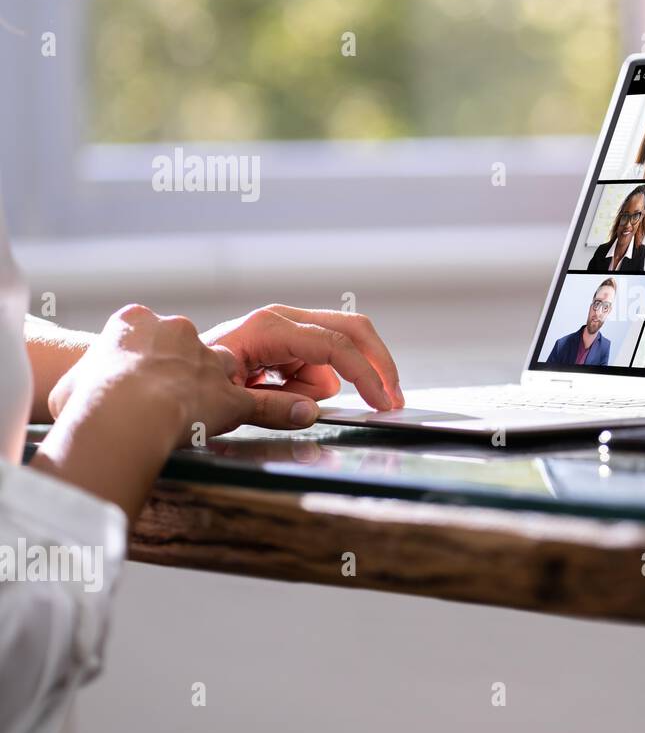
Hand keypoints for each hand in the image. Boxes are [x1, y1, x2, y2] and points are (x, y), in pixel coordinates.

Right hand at [48, 304, 251, 440]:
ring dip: (212, 385)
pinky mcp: (230, 392)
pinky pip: (242, 402)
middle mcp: (177, 331)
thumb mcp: (68, 384)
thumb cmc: (89, 401)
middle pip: (185, 344)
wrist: (125, 415)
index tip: (135, 377)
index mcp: (134, 321)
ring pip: (222, 365)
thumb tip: (80, 394)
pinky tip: (225, 429)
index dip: (142, 357)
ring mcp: (208, 358)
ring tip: (194, 412)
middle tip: (162, 398)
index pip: (145, 330)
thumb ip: (84, 380)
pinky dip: (235, 415)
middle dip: (178, 369)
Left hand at [200, 305, 403, 425]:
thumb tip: (313, 413)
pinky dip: (310, 385)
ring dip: (322, 386)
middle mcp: (282, 319)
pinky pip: (318, 364)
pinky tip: (276, 392)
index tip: (383, 402)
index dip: (365, 374)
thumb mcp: (230, 403)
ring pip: (334, 355)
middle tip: (391, 398)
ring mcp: (286, 328)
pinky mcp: (286, 341)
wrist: (165, 381)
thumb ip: (273, 408)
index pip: (335, 345)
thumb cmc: (189, 387)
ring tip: (278, 400)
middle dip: (376, 364)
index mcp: (270, 327)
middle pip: (352, 330)